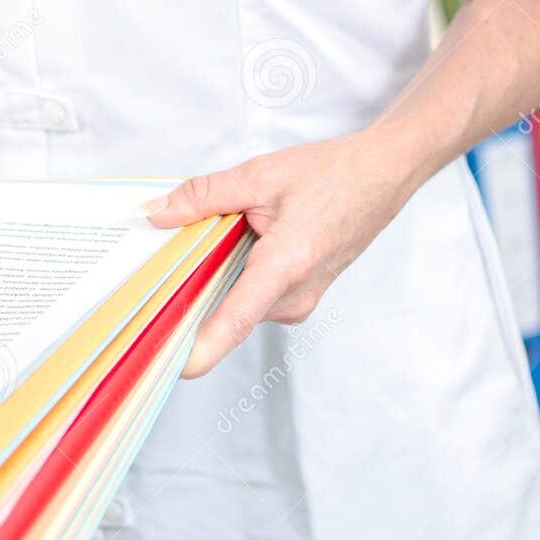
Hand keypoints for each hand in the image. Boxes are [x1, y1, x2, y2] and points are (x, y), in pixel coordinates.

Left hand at [143, 132, 413, 377]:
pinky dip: (235, 274)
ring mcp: (299, 303)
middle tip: (168, 253)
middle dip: (192, 287)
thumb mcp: (261, 175)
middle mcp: (294, 297)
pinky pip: (252, 296)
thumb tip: (155, 214)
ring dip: (215, 275)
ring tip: (220, 232)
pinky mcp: (299, 300)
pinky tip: (239, 240)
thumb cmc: (334, 175)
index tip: (169, 364)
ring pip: (235, 301)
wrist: (384, 176)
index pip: (234, 321)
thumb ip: (203, 196)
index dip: (199, 348)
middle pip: (223, 309)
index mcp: (286, 266)